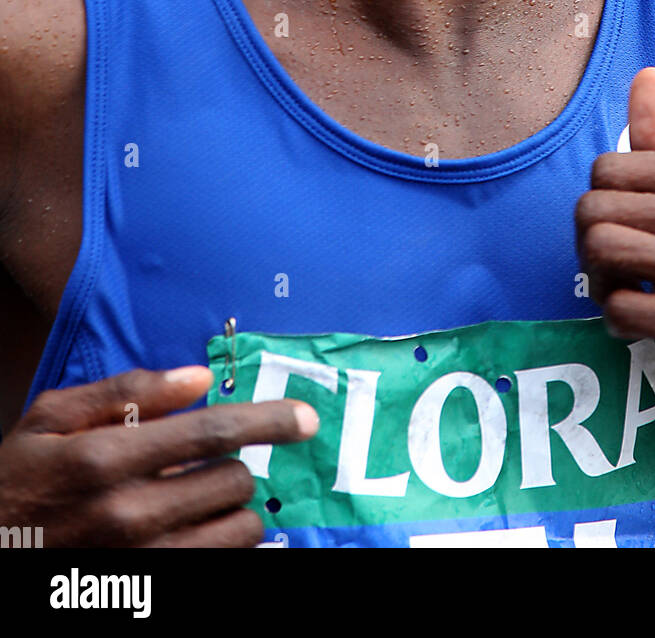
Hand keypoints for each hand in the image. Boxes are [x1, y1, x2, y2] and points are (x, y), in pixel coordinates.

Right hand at [0, 365, 317, 546]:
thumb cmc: (16, 479)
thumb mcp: (51, 418)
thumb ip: (128, 390)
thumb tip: (198, 378)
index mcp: (107, 458)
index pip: (213, 432)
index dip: (268, 421)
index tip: (305, 418)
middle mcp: (129, 514)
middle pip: (234, 482)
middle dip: (232, 466)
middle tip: (206, 465)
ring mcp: (141, 563)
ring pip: (238, 533)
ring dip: (233, 511)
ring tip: (202, 502)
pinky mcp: (150, 595)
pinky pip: (223, 570)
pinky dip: (226, 548)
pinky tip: (204, 533)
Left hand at [575, 67, 654, 485]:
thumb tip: (647, 74)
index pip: (604, 168)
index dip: (603, 210)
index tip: (635, 237)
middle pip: (592, 210)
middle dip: (593, 251)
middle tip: (629, 275)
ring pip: (600, 252)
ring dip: (604, 287)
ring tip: (638, 298)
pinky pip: (620, 308)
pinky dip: (621, 324)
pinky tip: (652, 330)